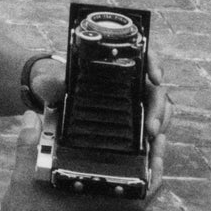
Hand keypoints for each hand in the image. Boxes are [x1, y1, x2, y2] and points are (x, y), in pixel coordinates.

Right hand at [0, 118, 155, 210]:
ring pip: (124, 195)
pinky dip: (115, 183)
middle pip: (139, 193)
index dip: (154, 177)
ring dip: (134, 175)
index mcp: (93, 203)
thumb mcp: (24, 176)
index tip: (157, 153)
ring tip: (136, 148)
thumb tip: (31, 114)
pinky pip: (109, 199)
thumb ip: (28, 144)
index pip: (138, 197)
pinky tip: (104, 166)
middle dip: (151, 167)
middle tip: (156, 141)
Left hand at [30, 45, 170, 164]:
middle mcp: (131, 83)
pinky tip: (153, 153)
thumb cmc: (59, 85)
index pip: (144, 58)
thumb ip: (50, 83)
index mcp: (116, 67)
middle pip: (156, 90)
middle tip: (150, 127)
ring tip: (152, 141)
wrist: (57, 101)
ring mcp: (136, 103)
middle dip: (158, 108)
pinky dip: (157, 140)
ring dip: (160, 125)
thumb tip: (50, 85)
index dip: (154, 63)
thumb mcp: (52, 83)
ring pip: (160, 111)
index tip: (155, 76)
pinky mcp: (135, 123)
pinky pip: (153, 129)